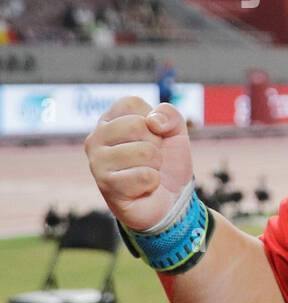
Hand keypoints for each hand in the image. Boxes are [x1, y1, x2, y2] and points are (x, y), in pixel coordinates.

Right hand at [84, 97, 193, 230]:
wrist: (170, 199)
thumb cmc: (166, 162)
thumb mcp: (176, 132)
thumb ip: (169, 114)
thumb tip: (152, 121)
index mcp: (109, 121)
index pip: (131, 103)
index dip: (154, 121)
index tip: (153, 136)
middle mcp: (96, 139)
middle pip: (136, 125)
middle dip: (156, 144)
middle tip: (151, 158)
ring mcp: (97, 162)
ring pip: (144, 152)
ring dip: (156, 165)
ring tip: (147, 172)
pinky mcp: (106, 185)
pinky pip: (145, 176)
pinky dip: (153, 182)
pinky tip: (144, 188)